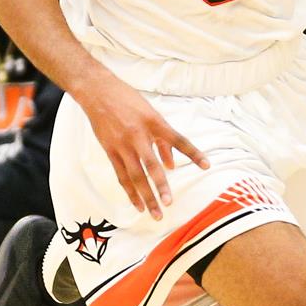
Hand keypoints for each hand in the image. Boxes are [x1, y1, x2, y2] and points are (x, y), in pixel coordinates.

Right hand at [79, 75, 208, 219]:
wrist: (98, 92)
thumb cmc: (128, 100)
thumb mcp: (151, 113)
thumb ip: (163, 139)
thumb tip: (172, 166)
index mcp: (154, 122)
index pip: (178, 140)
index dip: (193, 153)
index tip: (206, 165)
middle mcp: (138, 135)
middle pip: (152, 166)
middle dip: (161, 186)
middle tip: (169, 204)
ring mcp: (122, 145)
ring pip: (135, 176)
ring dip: (146, 196)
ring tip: (155, 213)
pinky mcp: (110, 151)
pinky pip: (122, 176)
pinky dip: (130, 192)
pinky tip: (138, 205)